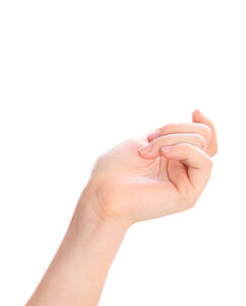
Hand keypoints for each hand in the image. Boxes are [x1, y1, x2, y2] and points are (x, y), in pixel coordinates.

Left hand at [87, 110, 217, 227]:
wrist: (102, 193)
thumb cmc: (113, 169)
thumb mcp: (143, 140)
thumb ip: (171, 133)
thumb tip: (198, 116)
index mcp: (172, 159)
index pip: (203, 139)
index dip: (204, 123)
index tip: (195, 111)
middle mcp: (182, 171)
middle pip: (202, 137)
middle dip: (174, 129)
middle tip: (148, 140)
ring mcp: (187, 183)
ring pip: (203, 146)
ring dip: (171, 139)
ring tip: (146, 152)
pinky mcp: (189, 194)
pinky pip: (204, 163)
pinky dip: (185, 150)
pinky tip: (164, 154)